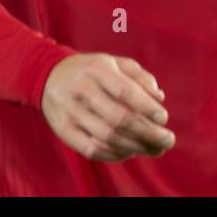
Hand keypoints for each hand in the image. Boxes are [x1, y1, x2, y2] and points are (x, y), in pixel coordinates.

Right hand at [41, 53, 174, 160]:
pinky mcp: (63, 131)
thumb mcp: (114, 62)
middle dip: (147, 132)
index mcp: (97, 69)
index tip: (164, 118)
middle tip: (168, 140)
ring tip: (155, 149)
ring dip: (135, 146)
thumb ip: (139, 76)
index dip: (146, 107)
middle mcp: (82, 90)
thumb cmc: (92, 70)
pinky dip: (114, 154)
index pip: (125, 91)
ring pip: (107, 137)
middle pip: (118, 118)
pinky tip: (131, 152)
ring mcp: (70, 112)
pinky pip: (91, 149)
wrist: (49, 76)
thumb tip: (159, 98)